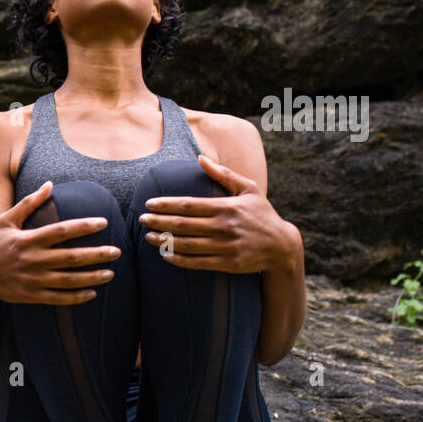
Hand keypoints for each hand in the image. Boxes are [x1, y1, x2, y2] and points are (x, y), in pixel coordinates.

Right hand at [0, 181, 122, 305]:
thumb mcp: (5, 220)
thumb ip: (29, 203)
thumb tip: (49, 184)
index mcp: (28, 240)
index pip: (62, 231)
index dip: (84, 226)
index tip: (103, 222)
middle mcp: (33, 260)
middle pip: (71, 257)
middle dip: (97, 254)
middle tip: (117, 251)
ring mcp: (33, 280)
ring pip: (69, 280)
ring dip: (92, 277)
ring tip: (111, 273)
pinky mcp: (32, 296)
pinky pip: (59, 298)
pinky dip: (77, 297)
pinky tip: (93, 293)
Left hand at [136, 155, 296, 273]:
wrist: (281, 246)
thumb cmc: (262, 214)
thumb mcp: (248, 189)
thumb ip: (223, 174)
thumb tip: (200, 158)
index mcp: (226, 207)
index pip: (189, 204)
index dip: (166, 204)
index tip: (149, 203)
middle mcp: (223, 226)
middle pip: (183, 224)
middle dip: (158, 221)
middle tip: (141, 219)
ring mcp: (225, 247)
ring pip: (187, 244)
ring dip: (164, 240)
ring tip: (147, 237)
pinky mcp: (226, 263)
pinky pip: (197, 263)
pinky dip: (179, 259)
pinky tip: (165, 255)